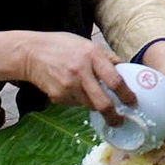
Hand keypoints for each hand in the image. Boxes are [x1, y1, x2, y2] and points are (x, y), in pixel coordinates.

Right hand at [8, 33, 135, 124]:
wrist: (30, 53)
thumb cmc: (62, 46)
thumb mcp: (87, 44)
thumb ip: (106, 57)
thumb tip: (125, 70)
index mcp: (92, 56)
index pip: (115, 80)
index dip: (126, 95)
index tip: (133, 103)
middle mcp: (81, 72)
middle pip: (102, 102)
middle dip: (114, 116)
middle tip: (120, 121)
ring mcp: (68, 86)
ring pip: (89, 105)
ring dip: (94, 103)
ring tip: (88, 91)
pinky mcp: (58, 96)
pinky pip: (75, 103)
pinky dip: (78, 99)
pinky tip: (70, 87)